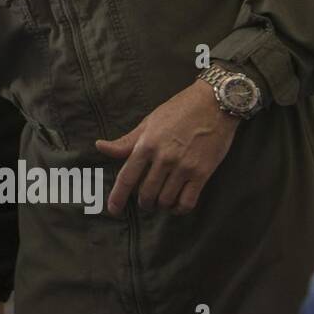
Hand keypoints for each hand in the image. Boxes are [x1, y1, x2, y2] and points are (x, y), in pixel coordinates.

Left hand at [96, 79, 239, 215]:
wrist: (214, 103)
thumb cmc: (178, 110)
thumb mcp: (148, 122)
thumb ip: (126, 141)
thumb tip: (100, 147)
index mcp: (146, 145)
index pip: (127, 177)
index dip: (118, 197)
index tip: (113, 210)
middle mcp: (163, 158)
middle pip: (146, 193)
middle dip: (143, 203)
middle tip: (145, 202)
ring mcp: (184, 167)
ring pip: (166, 199)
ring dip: (161, 205)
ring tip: (161, 202)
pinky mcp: (203, 173)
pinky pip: (188, 201)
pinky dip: (179, 208)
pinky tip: (177, 205)